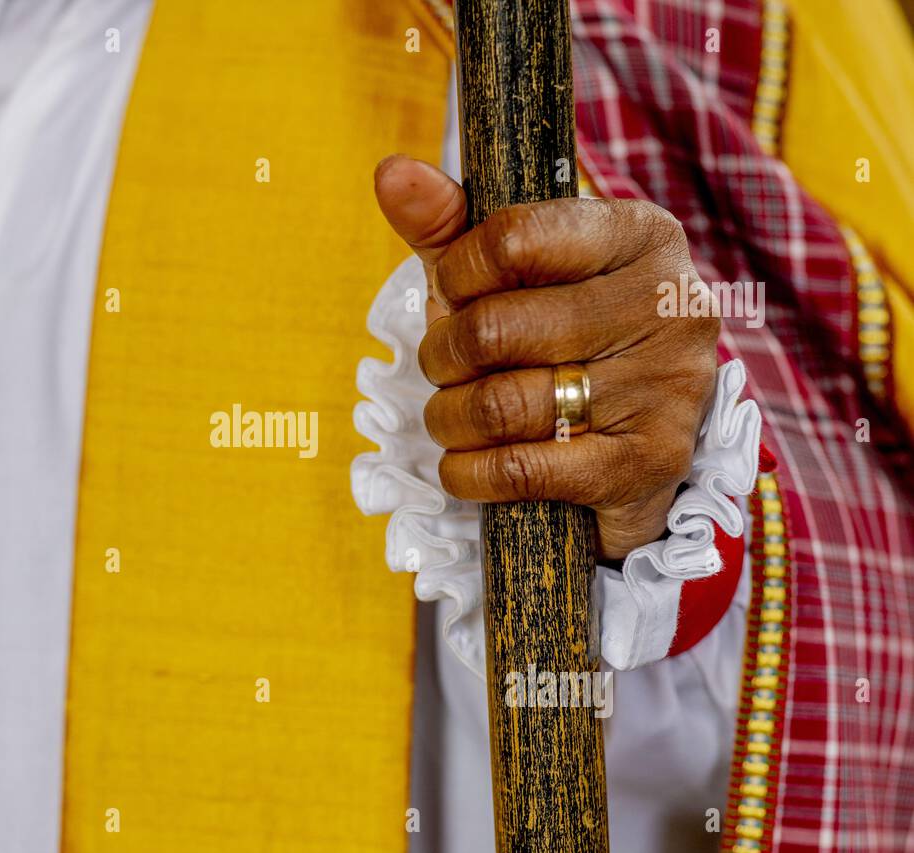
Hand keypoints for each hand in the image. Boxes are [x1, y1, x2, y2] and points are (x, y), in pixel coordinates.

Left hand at [373, 155, 718, 559]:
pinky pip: (518, 470)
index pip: (510, 239)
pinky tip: (468, 462)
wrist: (636, 436)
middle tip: (448, 365)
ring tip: (455, 415)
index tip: (454, 295)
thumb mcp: (511, 269)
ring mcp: (665, 388)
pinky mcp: (647, 465)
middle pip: (492, 330)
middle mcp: (668, 305)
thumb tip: (391, 173)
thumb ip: (449, 222)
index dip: (456, 275)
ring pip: (499, 404)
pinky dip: (468, 471)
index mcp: (641, 235)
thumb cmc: (561, 333)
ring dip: (449, 418)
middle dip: (443, 355)